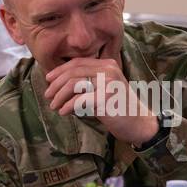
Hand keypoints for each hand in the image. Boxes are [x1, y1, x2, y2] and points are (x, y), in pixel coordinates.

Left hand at [44, 57, 158, 144]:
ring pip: (73, 84)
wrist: (139, 123)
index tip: (48, 80)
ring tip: (54, 106)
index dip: (60, 70)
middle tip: (48, 95)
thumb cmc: (119, 108)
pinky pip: (79, 100)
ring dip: (59, 96)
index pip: (78, 62)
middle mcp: (108, 70)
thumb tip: (59, 83)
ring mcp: (108, 83)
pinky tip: (64, 112)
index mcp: (108, 65)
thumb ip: (88, 82)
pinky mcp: (105, 98)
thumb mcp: (104, 88)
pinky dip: (68, 106)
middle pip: (73, 72)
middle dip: (56, 84)